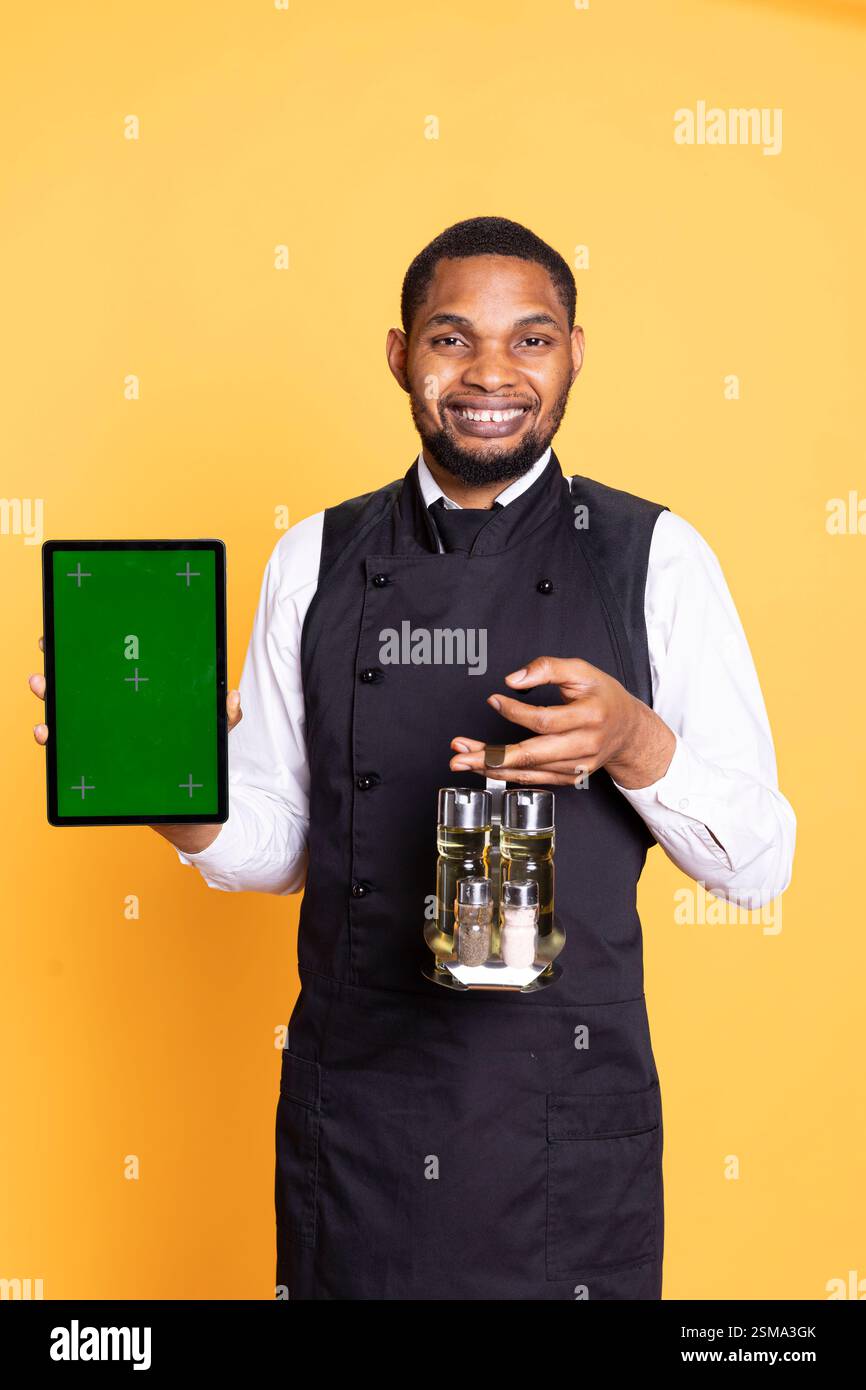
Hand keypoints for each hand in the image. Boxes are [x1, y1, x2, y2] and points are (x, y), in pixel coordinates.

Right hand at [29, 634, 242, 850]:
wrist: (189, 809)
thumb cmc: (194, 763)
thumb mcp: (212, 735)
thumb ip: (225, 717)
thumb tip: (232, 696)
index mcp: (140, 699)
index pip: (113, 666)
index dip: (94, 646)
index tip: (78, 627)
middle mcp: (114, 714)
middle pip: (82, 684)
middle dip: (62, 664)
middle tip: (49, 648)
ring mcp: (101, 738)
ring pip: (67, 712)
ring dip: (49, 696)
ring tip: (41, 684)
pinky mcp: (94, 764)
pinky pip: (65, 750)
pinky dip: (52, 739)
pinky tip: (47, 732)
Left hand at [449, 655, 675, 789]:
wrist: (628, 730)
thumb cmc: (602, 696)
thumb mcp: (581, 671)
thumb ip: (547, 667)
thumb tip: (512, 679)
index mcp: (590, 717)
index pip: (546, 721)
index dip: (516, 712)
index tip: (493, 699)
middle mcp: (585, 747)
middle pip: (533, 756)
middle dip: (492, 757)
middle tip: (458, 756)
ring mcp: (578, 768)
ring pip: (529, 771)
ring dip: (491, 766)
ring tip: (460, 758)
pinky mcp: (569, 779)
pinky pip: (533, 780)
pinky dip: (506, 775)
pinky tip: (482, 766)